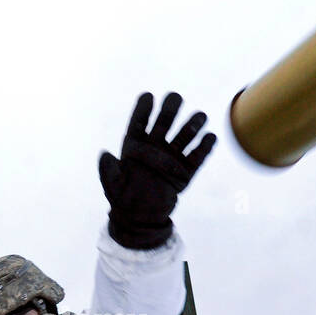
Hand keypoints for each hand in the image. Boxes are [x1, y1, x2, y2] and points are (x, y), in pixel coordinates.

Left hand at [98, 91, 216, 249]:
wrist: (140, 218)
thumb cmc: (123, 199)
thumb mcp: (112, 186)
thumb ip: (108, 170)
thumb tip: (105, 154)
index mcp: (134, 146)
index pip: (139, 122)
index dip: (143, 109)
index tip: (148, 96)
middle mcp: (154, 148)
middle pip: (164, 123)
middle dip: (170, 109)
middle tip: (176, 98)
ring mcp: (171, 159)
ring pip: (183, 136)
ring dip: (192, 125)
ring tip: (200, 116)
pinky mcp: (184, 173)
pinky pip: (196, 157)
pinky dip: (204, 148)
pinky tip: (210, 137)